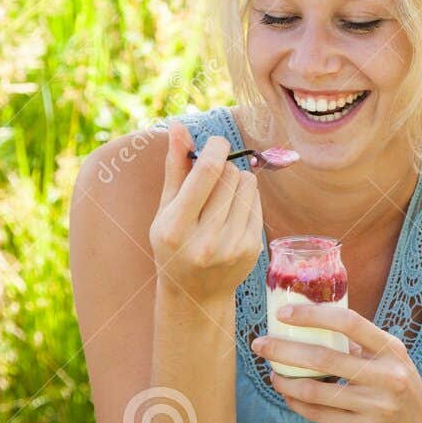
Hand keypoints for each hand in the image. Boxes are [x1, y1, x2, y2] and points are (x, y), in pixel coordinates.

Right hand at [148, 123, 261, 308]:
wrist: (196, 295)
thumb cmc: (174, 246)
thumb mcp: (165, 211)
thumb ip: (175, 168)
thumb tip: (179, 127)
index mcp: (176, 228)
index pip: (207, 173)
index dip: (215, 148)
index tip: (215, 143)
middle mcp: (205, 240)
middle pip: (229, 175)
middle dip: (223, 166)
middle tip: (212, 177)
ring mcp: (232, 247)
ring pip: (247, 184)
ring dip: (236, 180)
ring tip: (220, 196)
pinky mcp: (252, 249)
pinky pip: (256, 201)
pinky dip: (245, 197)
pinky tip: (231, 211)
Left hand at [251, 303, 421, 422]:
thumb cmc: (399, 383)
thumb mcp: (389, 356)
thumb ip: (357, 342)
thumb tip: (310, 321)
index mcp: (389, 349)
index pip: (348, 322)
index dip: (312, 315)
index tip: (284, 313)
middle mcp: (385, 376)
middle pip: (323, 358)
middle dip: (284, 350)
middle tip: (260, 344)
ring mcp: (374, 406)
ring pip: (315, 392)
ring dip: (285, 381)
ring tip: (272, 373)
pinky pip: (318, 415)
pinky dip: (296, 403)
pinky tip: (288, 395)